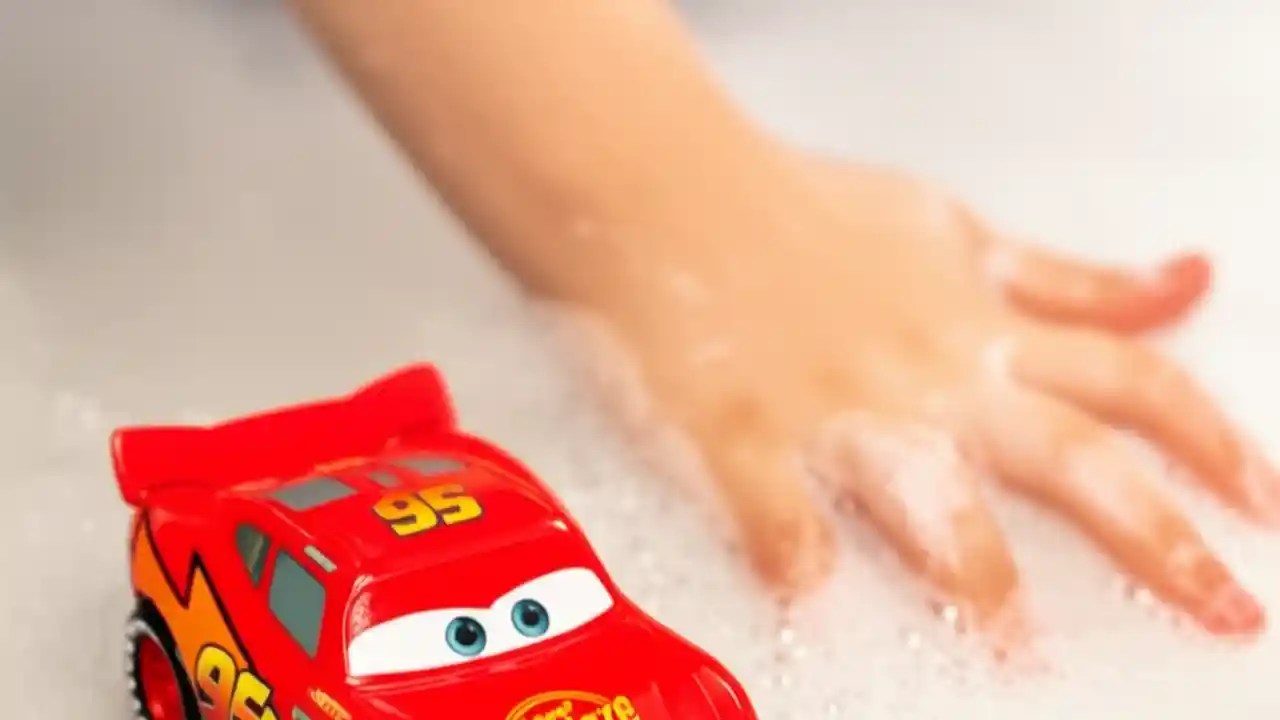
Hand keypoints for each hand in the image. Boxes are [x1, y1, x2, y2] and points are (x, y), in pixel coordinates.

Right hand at [541, 147, 1271, 641]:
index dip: (1212, 443)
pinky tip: (807, 599)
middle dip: (1159, 538)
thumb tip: (1170, 289)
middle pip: (1069, 458)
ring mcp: (835, 408)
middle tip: (1220, 606)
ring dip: (978, 573)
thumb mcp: (950, 229)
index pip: (1129, 380)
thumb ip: (1060, 279)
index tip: (1260, 501)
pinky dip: (792, 556)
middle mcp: (924, 373)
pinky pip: (776, 511)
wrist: (668, 189)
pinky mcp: (741, 432)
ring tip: (1018, 642)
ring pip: (933, 498)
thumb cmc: (796, 209)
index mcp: (973, 325)